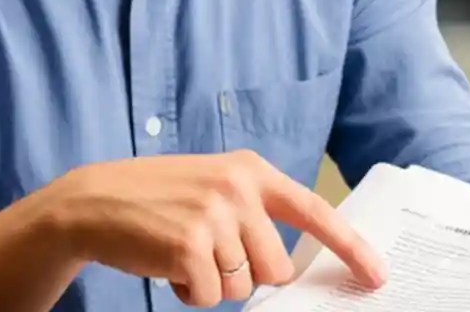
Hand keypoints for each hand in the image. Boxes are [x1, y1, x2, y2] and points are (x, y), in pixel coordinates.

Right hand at [36, 149, 387, 307]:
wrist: (92, 202)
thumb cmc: (156, 201)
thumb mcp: (212, 188)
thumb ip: (252, 214)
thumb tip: (286, 267)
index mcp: (250, 170)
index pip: (314, 211)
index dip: (351, 247)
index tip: (377, 275)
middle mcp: (238, 188)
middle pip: (277, 267)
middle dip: (245, 273)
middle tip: (206, 252)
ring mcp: (214, 216)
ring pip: (243, 286)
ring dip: (212, 284)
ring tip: (181, 252)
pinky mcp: (189, 246)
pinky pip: (208, 298)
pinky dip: (186, 293)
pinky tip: (165, 265)